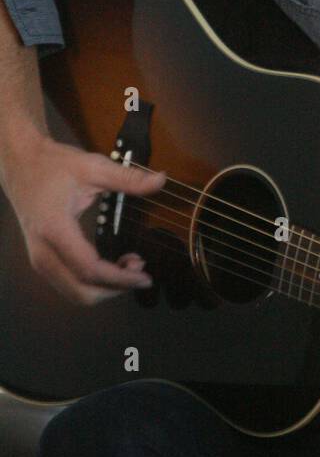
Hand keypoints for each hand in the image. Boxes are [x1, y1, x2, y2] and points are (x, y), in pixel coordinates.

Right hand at [2, 133, 165, 304]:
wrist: (20, 164)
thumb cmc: (53, 164)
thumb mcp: (92, 167)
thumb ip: (128, 178)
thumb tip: (161, 180)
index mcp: (55, 229)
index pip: (89, 268)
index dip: (120, 278)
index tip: (145, 275)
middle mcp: (42, 250)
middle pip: (81, 291)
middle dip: (115, 288)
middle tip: (140, 269)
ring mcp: (39, 258)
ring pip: (74, 293)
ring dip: (105, 288)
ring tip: (129, 265)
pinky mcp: (41, 259)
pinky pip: (68, 284)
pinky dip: (93, 283)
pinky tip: (111, 266)